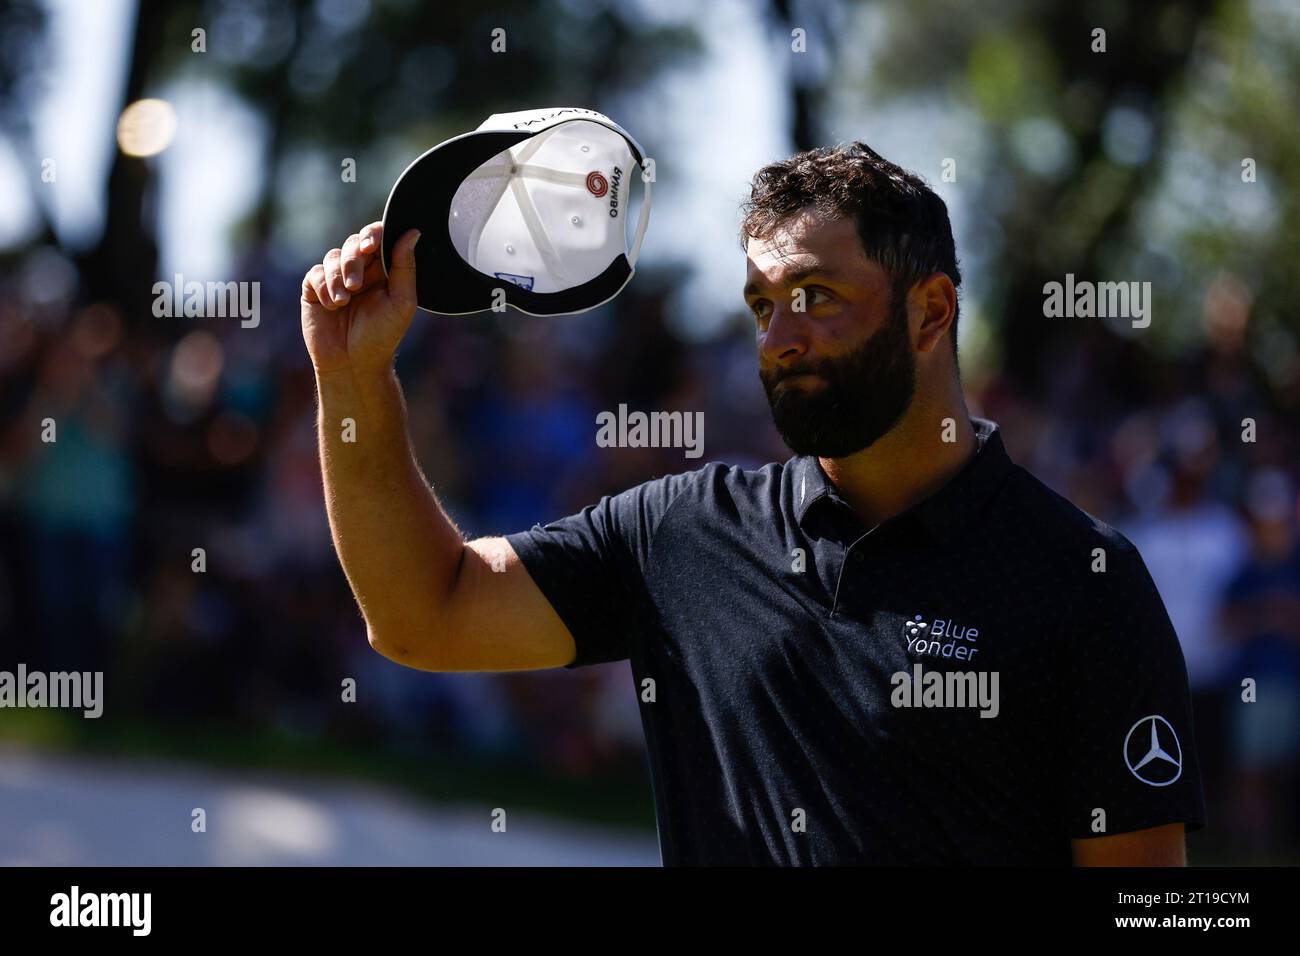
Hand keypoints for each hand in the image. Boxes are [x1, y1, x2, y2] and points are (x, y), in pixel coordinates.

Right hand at [300, 222, 420, 375]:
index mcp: (384, 270)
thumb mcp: (401, 302)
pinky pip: (316, 274)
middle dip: (353, 261)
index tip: (370, 247)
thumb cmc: (382, 335)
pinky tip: (332, 305)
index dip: (373, 234)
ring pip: (333, 257)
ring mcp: (337, 278)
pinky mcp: (315, 289)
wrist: (354, 363)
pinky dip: (323, 286)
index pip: (378, 237)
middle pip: (354, 243)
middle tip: (356, 286)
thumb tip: (412, 232)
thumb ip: (405, 267)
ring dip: (337, 277)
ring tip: (343, 302)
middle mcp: (361, 270)